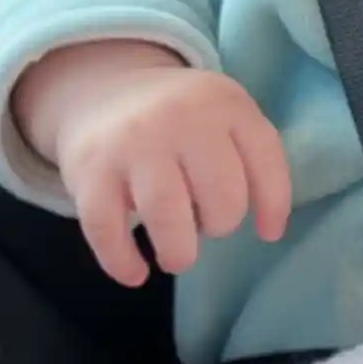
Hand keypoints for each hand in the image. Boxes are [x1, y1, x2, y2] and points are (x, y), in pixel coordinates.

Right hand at [53, 66, 291, 286]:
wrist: (102, 90)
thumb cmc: (181, 118)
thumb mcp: (226, 115)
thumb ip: (255, 160)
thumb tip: (271, 231)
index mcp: (224, 103)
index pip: (265, 161)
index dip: (273, 206)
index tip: (267, 234)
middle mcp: (181, 118)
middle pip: (221, 195)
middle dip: (221, 224)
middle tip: (206, 224)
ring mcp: (132, 142)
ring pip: (166, 214)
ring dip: (179, 252)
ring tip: (178, 258)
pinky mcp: (89, 169)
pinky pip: (106, 229)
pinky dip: (122, 261)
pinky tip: (135, 273)